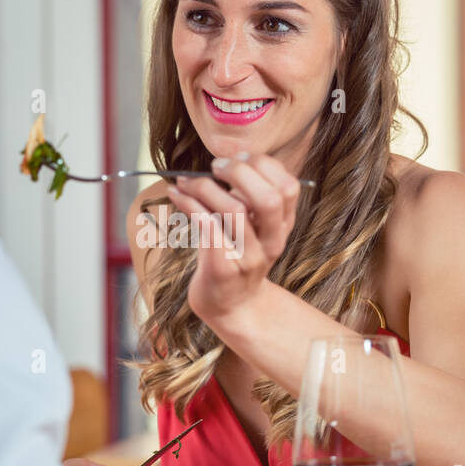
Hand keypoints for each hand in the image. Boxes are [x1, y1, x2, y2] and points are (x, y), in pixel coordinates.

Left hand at [165, 153, 299, 326]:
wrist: (231, 306)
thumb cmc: (234, 256)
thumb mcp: (250, 226)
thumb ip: (248, 197)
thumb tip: (227, 161)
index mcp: (282, 226)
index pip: (288, 187)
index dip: (263, 165)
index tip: (237, 159)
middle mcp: (271, 242)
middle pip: (268, 199)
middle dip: (239, 173)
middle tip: (215, 168)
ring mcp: (249, 259)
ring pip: (234, 211)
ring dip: (205, 188)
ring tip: (186, 182)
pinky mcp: (223, 270)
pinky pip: (208, 229)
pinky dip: (189, 206)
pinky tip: (176, 196)